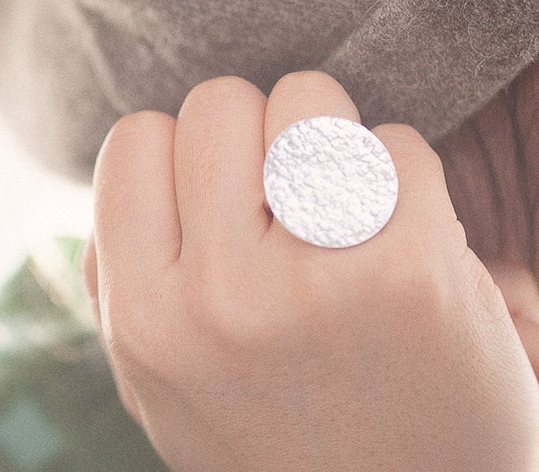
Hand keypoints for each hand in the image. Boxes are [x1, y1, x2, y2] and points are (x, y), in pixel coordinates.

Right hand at [84, 71, 538, 470]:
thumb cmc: (281, 440)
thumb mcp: (165, 385)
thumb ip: (125, 282)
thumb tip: (132, 170)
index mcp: (144, 322)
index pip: (135, 138)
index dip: (185, 158)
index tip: (225, 200)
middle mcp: (216, 302)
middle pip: (221, 102)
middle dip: (259, 135)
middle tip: (292, 198)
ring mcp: (316, 286)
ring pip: (308, 100)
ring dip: (333, 142)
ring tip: (348, 210)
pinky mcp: (413, 273)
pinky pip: (398, 148)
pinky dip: (407, 181)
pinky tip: (412, 243)